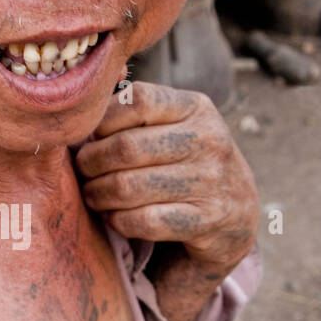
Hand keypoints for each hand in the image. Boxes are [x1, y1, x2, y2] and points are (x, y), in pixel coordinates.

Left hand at [75, 82, 258, 280]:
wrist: (238, 214)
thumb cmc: (188, 163)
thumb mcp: (177, 125)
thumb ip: (138, 110)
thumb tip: (84, 104)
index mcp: (196, 108)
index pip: (137, 100)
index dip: (102, 120)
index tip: (92, 138)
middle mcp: (209, 139)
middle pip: (126, 147)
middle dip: (91, 163)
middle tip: (82, 172)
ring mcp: (211, 181)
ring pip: (129, 186)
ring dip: (99, 194)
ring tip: (92, 195)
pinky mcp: (207, 220)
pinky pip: (144, 220)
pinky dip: (119, 220)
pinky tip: (114, 217)